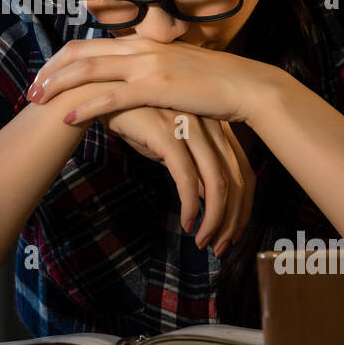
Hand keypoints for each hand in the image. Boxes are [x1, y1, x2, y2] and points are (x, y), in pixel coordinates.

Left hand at [27, 37, 267, 126]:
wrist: (246, 86)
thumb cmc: (215, 82)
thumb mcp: (178, 68)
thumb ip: (152, 68)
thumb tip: (134, 79)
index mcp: (143, 42)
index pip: (90, 45)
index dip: (62, 59)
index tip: (45, 75)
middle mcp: (140, 47)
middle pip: (80, 53)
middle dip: (50, 71)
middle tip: (30, 89)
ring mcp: (147, 65)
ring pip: (89, 71)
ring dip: (58, 85)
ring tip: (38, 100)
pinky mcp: (155, 87)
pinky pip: (111, 96)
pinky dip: (84, 106)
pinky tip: (67, 116)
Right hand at [101, 106, 255, 257]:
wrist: (98, 97)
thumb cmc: (136, 121)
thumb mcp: (171, 145)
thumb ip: (194, 166)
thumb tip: (210, 197)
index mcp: (217, 126)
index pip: (245, 172)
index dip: (243, 208)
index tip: (232, 233)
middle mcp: (210, 124)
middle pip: (238, 181)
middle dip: (233, 220)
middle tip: (221, 247)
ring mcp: (191, 127)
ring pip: (217, 183)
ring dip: (213, 220)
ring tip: (203, 241)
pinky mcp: (168, 134)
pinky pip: (188, 178)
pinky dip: (190, 206)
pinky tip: (185, 223)